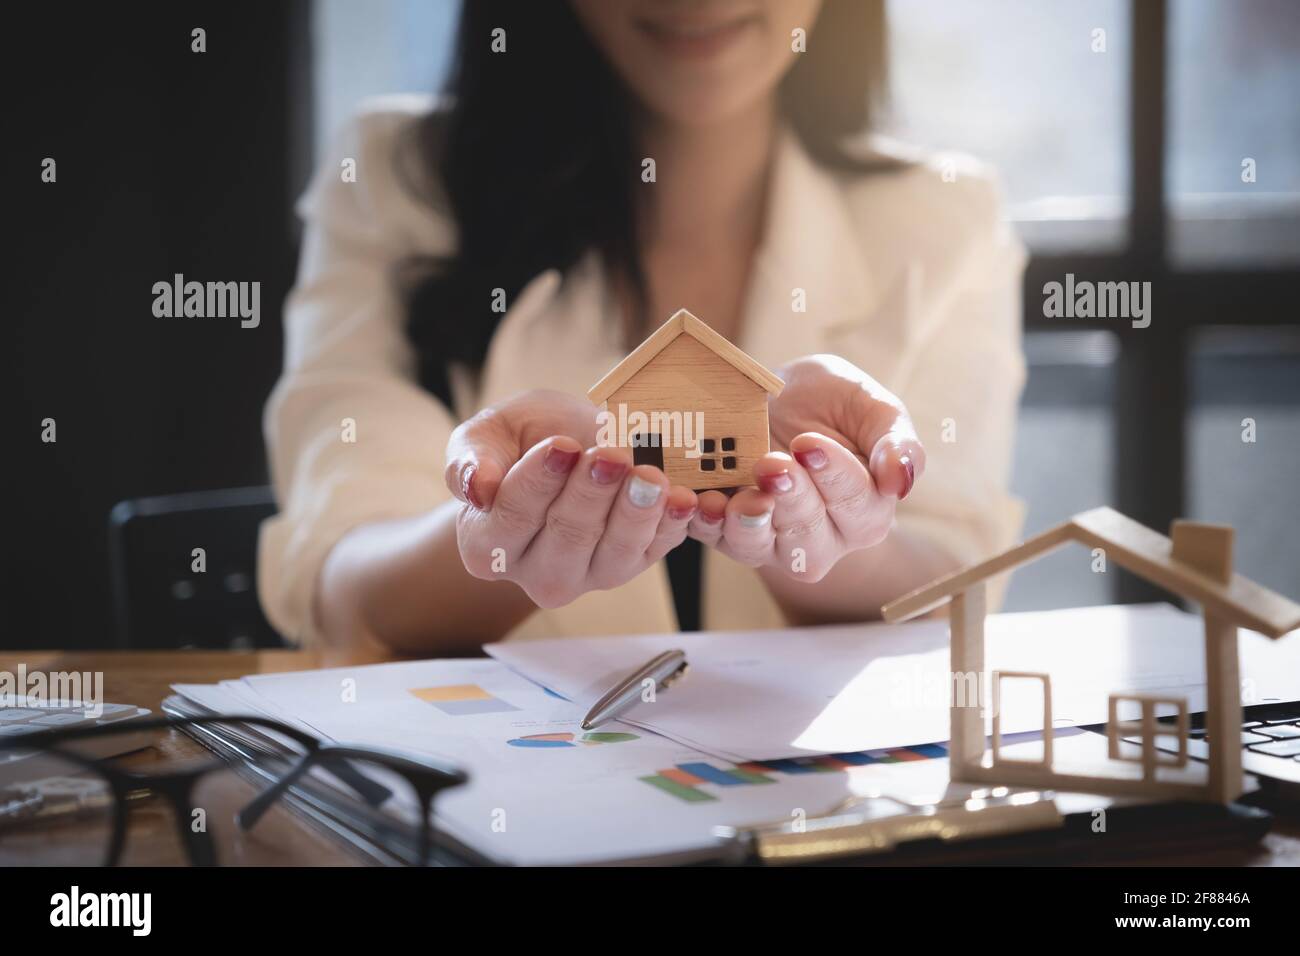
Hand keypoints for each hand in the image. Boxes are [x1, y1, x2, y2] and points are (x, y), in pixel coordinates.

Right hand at [445, 390, 698, 607]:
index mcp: (487, 545)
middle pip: (566, 538)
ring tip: (648, 476)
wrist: (566, 444)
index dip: (538, 481)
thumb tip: (476, 488)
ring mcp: (588, 574)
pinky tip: (683, 498)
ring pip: (614, 553)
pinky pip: (654, 550)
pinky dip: (671, 524)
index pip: (511, 518)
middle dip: (591, 494)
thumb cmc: (519, 441)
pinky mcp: (632, 564)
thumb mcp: (487, 435)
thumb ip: (470, 459)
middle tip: (610, 455)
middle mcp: (535, 572)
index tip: (562, 445)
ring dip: (634, 512)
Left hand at [688, 355, 923, 580]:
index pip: (857, 507)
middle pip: (808, 537)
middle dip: (790, 500)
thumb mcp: (873, 408)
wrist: (777, 396)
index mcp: (866, 512)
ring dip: (744, 522)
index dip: (834, 477)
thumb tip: (902, 484)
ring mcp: (770, 540)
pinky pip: (711, 537)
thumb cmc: (833, 404)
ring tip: (735, 494)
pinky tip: (695, 499)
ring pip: (758, 547)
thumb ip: (896, 442)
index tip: (810, 443)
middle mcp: (822, 539)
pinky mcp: (726, 531)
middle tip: (772, 463)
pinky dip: (702, 520)